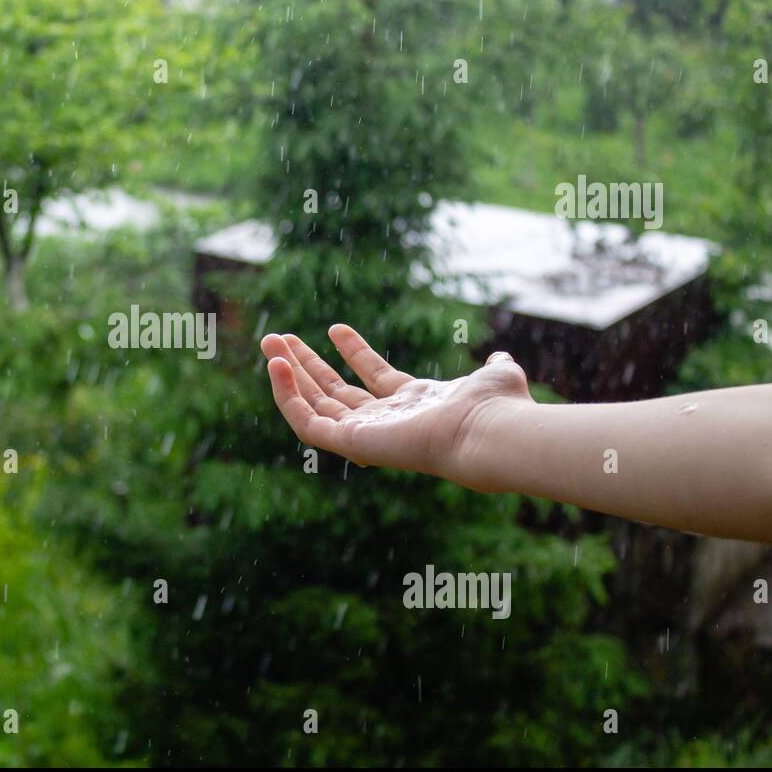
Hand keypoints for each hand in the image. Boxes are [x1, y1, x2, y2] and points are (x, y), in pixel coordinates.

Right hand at [260, 325, 532, 485]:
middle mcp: (385, 422)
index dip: (354, 352)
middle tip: (280, 338)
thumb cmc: (494, 407)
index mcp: (412, 405)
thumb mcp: (495, 376)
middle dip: (307, 364)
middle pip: (334, 391)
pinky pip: (306, 421)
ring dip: (289, 374)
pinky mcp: (349, 442)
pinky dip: (287, 395)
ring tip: (269, 343)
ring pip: (313, 405)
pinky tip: (276, 366)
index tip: (335, 328)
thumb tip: (501, 359)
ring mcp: (364, 434)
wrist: (485, 432)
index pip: (374, 378)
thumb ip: (493, 367)